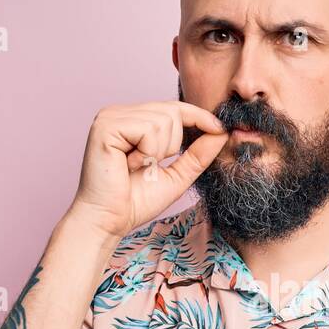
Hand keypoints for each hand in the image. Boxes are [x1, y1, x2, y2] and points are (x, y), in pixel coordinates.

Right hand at [71, 100, 227, 240]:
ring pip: (164, 119)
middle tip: (151, 166)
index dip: (199, 116)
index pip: (174, 107)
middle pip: (173, 110)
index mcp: (133, 120)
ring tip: (137, 167)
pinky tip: (128, 165)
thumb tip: (223, 132)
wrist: (109, 221)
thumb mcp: (177, 175)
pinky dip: (147, 152)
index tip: (220, 129)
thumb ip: (198, 153)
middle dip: (174, 144)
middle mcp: (120, 113)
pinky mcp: (106, 126)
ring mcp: (110, 116)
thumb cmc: (135, 202)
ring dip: (159, 152)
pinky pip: (148, 129)